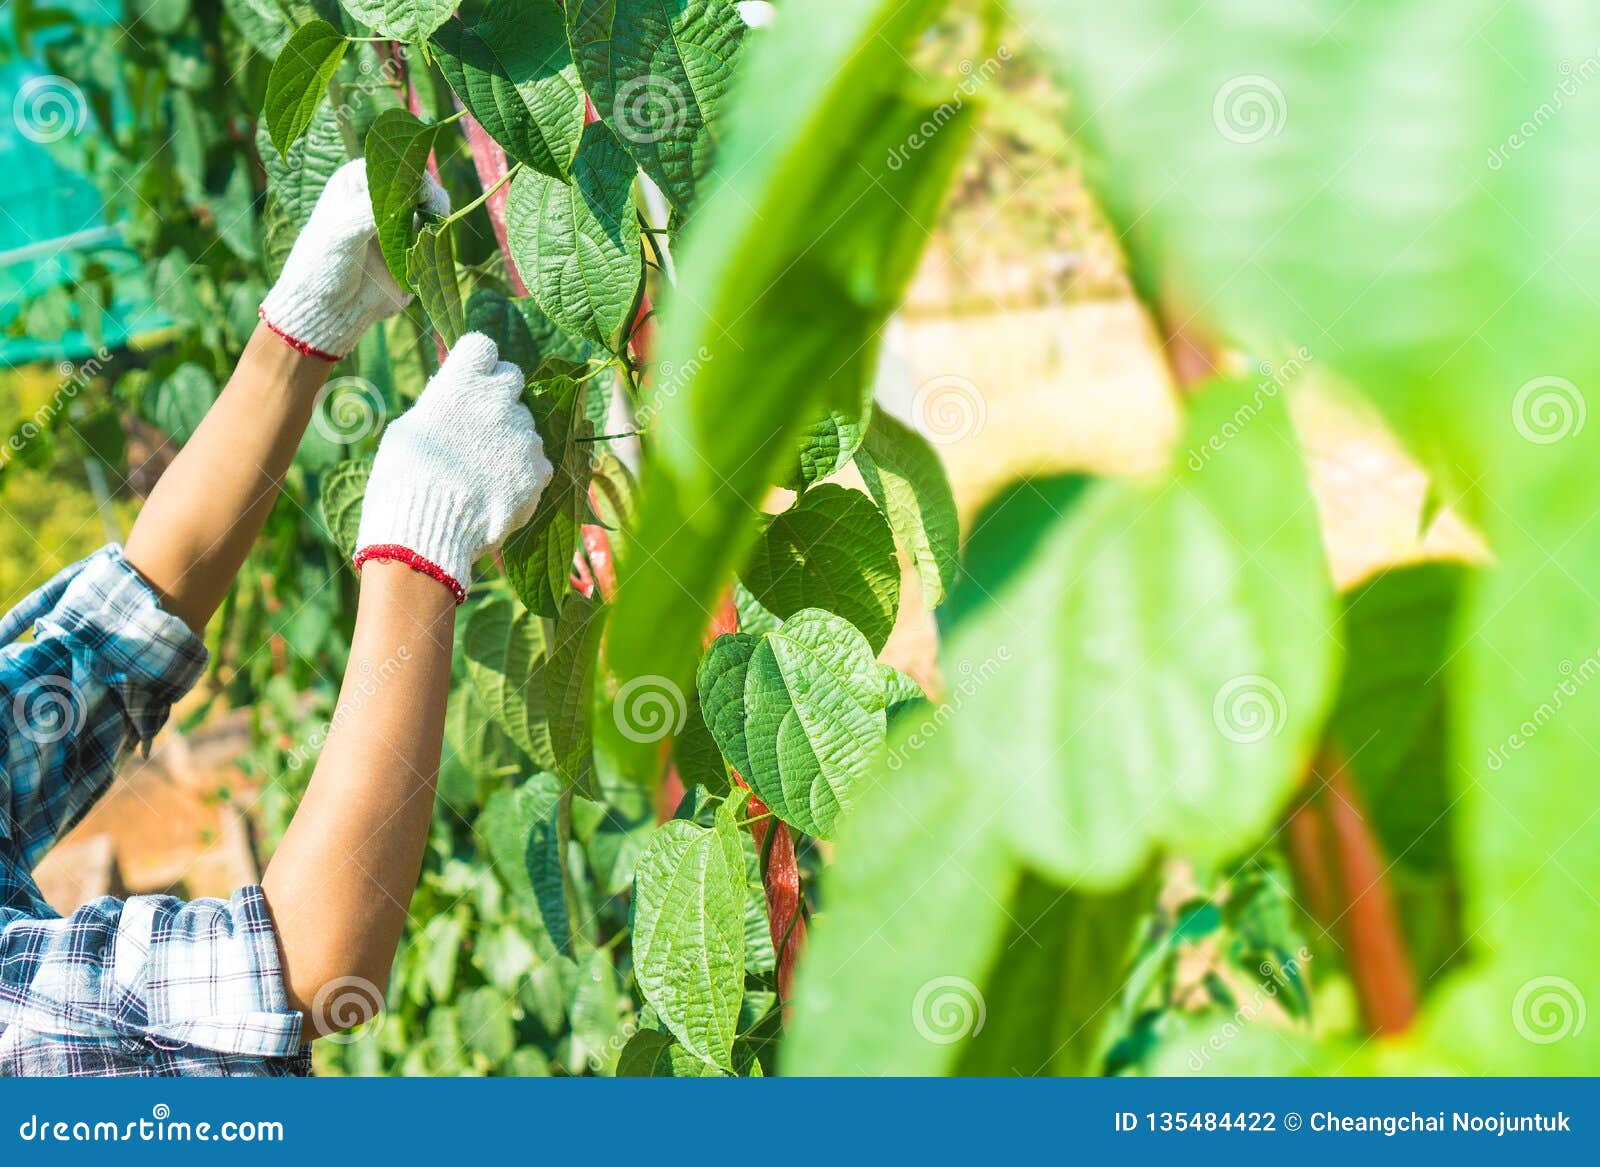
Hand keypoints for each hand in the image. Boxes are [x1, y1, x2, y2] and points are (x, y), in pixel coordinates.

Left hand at [258, 159, 448, 361]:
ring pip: (435, 210)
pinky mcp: (414, 248)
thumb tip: (412, 189)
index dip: (411, 174)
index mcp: (357, 181)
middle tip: (434, 217)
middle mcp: (381, 196)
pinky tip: (424, 258)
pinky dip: (436, 246)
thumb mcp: (343, 231)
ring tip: (428, 240)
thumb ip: (375, 207)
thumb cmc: (324, 267)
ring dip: (435, 224)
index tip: (420, 196)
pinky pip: (437, 239)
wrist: (330, 312)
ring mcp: (400, 222)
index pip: (394, 161)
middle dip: (430, 199)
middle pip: (421, 183)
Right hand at [352, 333, 551, 602]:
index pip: (483, 346)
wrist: (425, 536)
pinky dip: (523, 472)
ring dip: (510, 439)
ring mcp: (524, 437)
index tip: (470, 381)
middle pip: (512, 378)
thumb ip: (442, 406)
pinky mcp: (539, 471)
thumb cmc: (402, 482)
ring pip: (525, 424)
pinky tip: (497, 491)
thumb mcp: (408, 430)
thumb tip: (457, 400)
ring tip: (482, 471)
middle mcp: (498, 402)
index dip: (477, 364)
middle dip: (499, 395)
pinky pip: (537, 461)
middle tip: (480, 424)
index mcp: (461, 384)